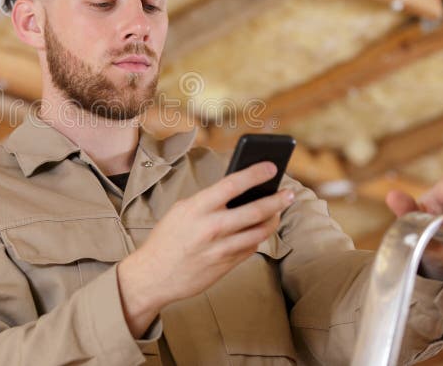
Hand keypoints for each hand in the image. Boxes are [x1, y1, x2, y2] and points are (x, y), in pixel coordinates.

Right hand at [117, 161, 294, 336]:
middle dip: (277, 200)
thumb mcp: (182, 211)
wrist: (154, 275)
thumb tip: (237, 193)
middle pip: (255, 210)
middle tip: (288, 194)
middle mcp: (211, 227)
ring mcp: (220, 249)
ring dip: (273, 220)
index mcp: (197, 208)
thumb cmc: (167, 239)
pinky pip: (250, 249)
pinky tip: (259, 230)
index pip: (232, 184)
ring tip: (278, 212)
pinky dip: (257, 237)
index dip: (255, 174)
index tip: (271, 167)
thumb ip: (208, 202)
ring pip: (259, 232)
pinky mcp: (226, 265)